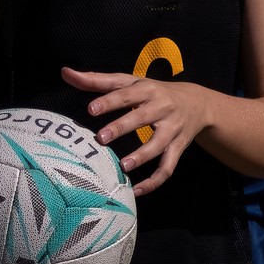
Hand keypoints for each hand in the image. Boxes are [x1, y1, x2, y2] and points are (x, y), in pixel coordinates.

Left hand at [61, 66, 208, 195]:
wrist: (198, 103)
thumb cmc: (153, 92)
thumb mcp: (130, 81)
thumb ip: (97, 80)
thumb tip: (65, 72)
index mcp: (147, 89)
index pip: (127, 94)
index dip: (110, 101)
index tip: (91, 109)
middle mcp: (162, 107)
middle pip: (142, 117)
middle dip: (122, 127)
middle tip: (101, 138)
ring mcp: (172, 129)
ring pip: (159, 144)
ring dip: (142, 155)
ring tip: (123, 166)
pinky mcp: (178, 148)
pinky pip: (168, 167)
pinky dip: (154, 181)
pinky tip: (137, 191)